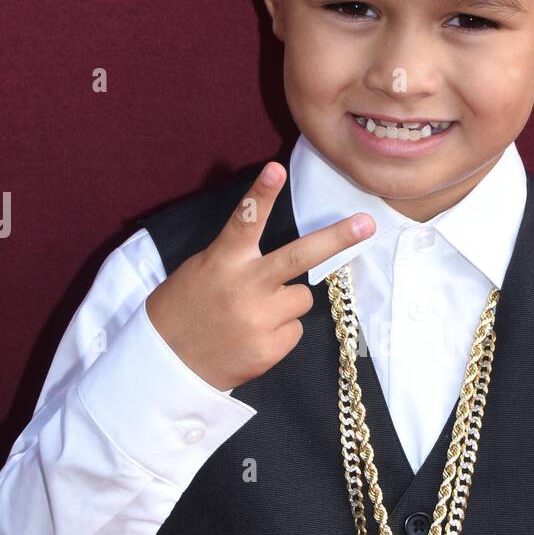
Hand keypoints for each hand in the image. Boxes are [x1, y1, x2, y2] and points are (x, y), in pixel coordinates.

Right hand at [145, 161, 375, 390]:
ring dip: (287, 302)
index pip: (244, 221)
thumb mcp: (202, 270)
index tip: (276, 169)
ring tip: (253, 314)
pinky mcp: (270, 349)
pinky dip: (280, 331)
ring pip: (302, 297)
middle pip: (300, 256)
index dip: (261, 194)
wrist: (166, 365)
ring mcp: (259, 320)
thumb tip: (286, 257)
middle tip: (368, 224)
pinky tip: (252, 336)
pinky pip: (294, 330)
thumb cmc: (185, 309)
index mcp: (222, 262)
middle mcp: (244, 288)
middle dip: (338, 238)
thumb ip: (239, 257)